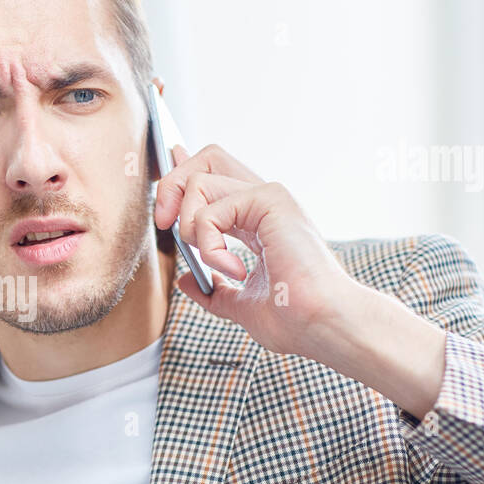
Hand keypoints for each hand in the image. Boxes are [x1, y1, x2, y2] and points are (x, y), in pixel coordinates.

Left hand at [154, 143, 358, 356]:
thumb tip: (185, 281)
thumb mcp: (240, 305)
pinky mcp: (271, 200)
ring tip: (214, 262)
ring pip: (200, 179)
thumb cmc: (294, 319)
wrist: (322, 324)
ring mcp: (268, 197)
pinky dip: (209, 245)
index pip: (212, 179)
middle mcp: (262, 203)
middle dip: (171, 186)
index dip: (180, 179)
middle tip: (165, 225)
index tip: (161, 209)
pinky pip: (211, 211)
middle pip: (205, 159)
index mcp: (256, 221)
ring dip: (189, 226)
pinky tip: (235, 269)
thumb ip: (213, 290)